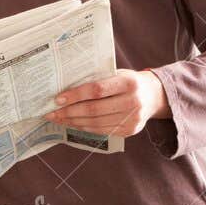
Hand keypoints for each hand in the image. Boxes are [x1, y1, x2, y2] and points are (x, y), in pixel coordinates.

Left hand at [46, 70, 168, 136]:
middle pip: (94, 110)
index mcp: (128, 82)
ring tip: (58, 119)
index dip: (75, 95)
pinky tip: (73, 123)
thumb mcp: (117, 73)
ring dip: (73, 122)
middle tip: (51, 113)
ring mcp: (132, 119)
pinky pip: (102, 131)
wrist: (154, 96)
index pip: (97, 89)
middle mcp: (133, 101)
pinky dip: (84, 128)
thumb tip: (65, 87)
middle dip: (69, 112)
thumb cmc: (128, 81)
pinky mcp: (130, 131)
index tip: (57, 99)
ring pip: (96, 124)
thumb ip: (97, 79)